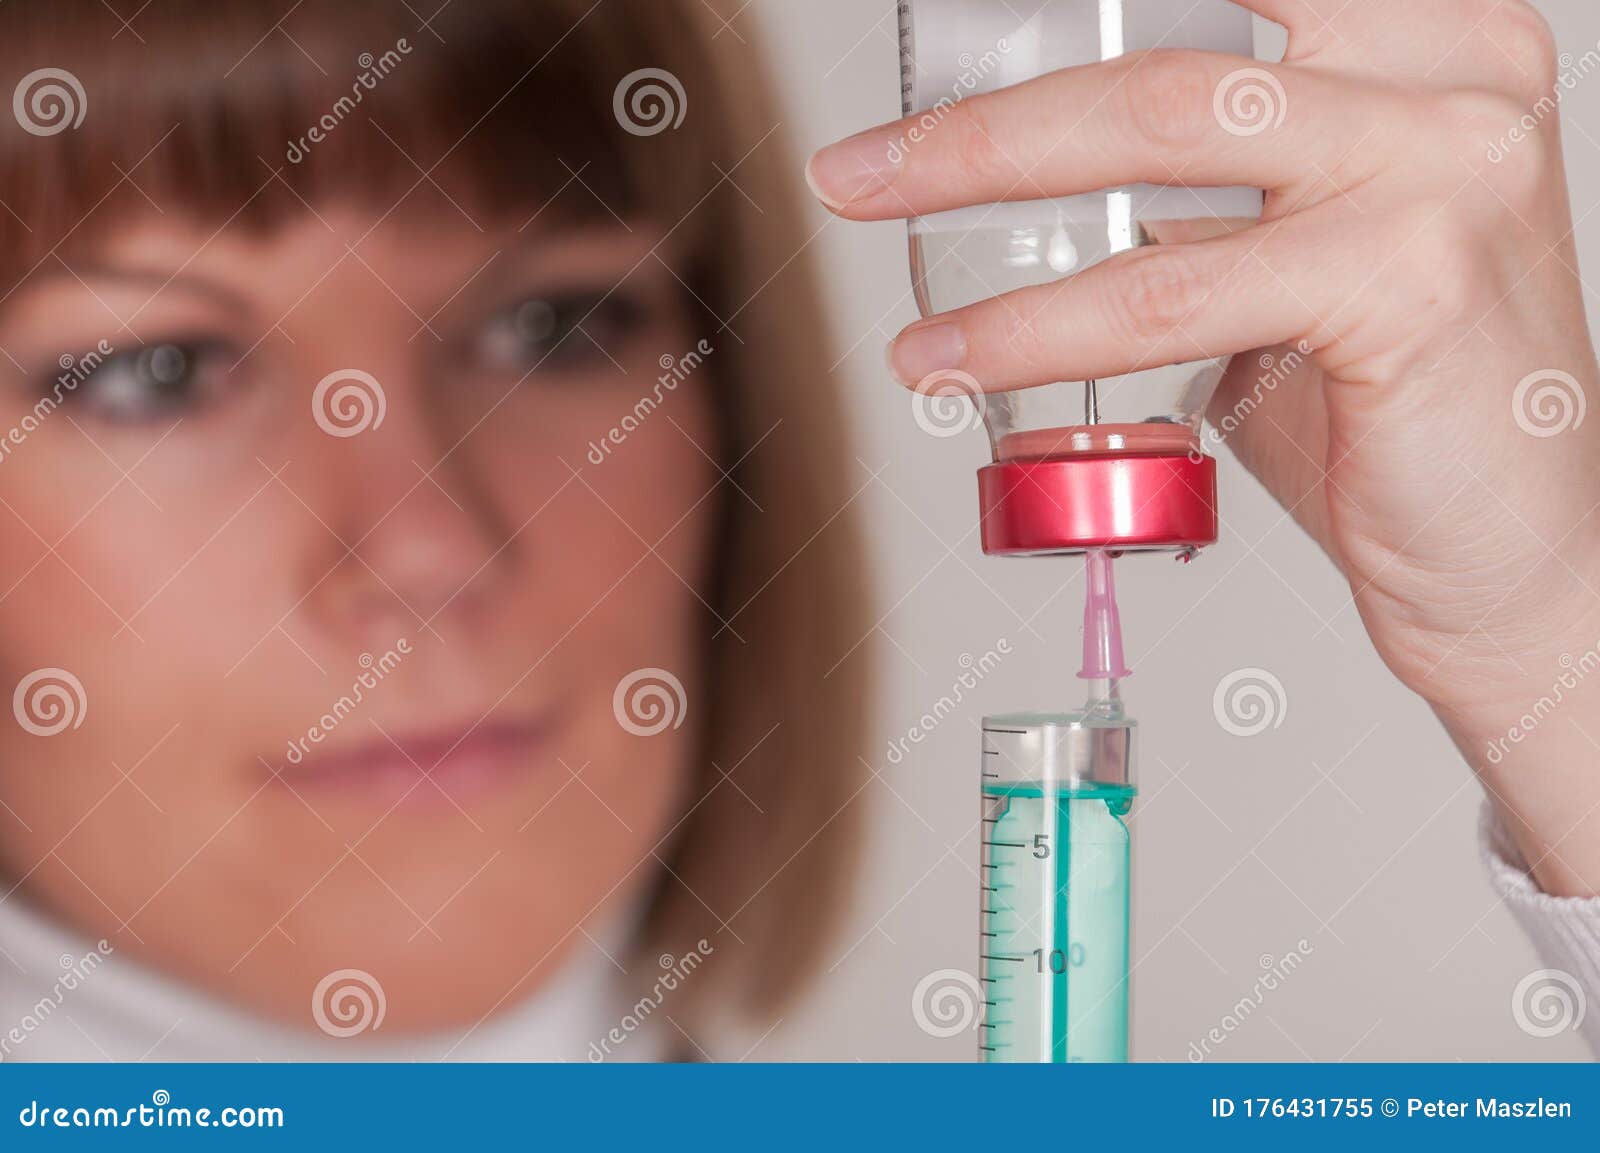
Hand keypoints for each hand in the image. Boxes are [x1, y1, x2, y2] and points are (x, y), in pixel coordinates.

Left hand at [808, 0, 1599, 893]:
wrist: (1512, 557)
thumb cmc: (1397, 409)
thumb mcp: (1296, 258)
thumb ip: (1201, 193)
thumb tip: (1026, 164)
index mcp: (1423, 41)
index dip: (1077, 6)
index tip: (957, 35)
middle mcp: (1448, 78)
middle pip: (1163, 53)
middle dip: (981, 115)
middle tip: (861, 163)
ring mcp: (1443, 166)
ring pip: (1154, 143)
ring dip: (978, 185)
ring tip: (874, 226)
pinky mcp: (1412, 279)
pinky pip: (1172, 292)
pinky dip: (1039, 327)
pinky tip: (961, 357)